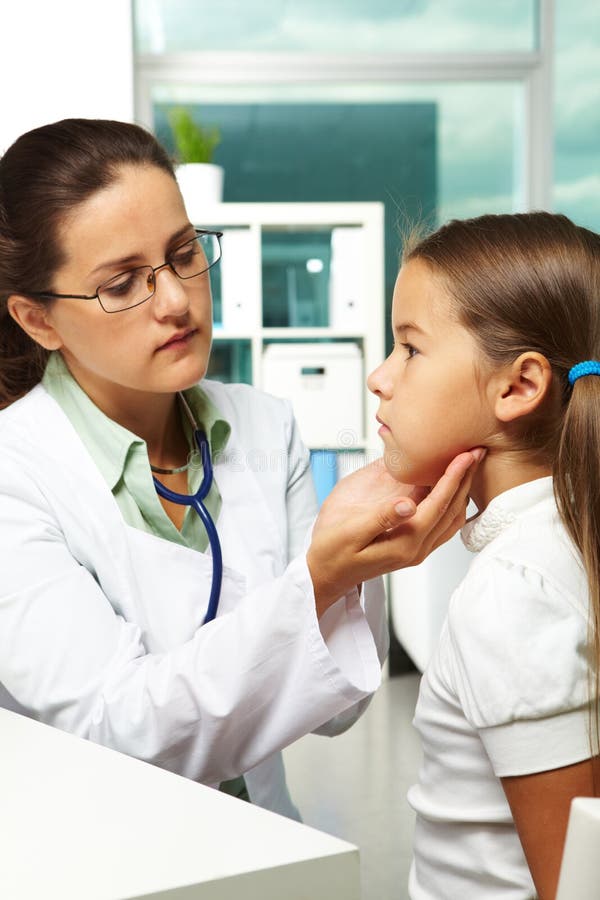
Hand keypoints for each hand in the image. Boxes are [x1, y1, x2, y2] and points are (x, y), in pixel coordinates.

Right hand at [307, 448, 484, 615]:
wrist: (325, 574)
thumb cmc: (332, 551)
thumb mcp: (350, 533)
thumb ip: (380, 518)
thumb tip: (408, 504)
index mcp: (405, 544)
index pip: (438, 505)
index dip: (453, 478)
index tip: (466, 455)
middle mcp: (417, 549)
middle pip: (452, 509)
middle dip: (466, 479)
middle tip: (477, 451)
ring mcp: (417, 549)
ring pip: (452, 518)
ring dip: (462, 489)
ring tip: (469, 464)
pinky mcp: (412, 546)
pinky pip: (441, 524)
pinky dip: (452, 502)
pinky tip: (451, 488)